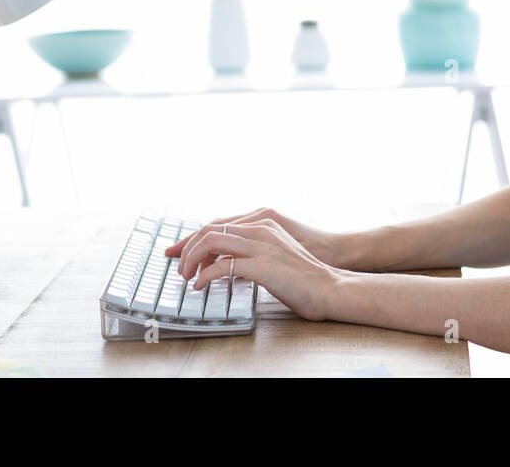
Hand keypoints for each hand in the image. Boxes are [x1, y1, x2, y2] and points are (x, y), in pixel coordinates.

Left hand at [165, 207, 344, 269]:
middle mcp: (260, 228)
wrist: (330, 286)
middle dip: (188, 247)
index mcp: (264, 223)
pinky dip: (205, 276)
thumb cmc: (306, 276)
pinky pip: (221, 266)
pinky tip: (201, 286)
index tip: (179, 251)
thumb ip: (254, 251)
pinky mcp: (262, 265)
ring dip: (192, 259)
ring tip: (188, 277)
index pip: (219, 224)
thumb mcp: (277, 254)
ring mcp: (261, 245)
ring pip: (211, 242)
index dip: (195, 237)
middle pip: (210, 229)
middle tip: (180, 267)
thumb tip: (228, 263)